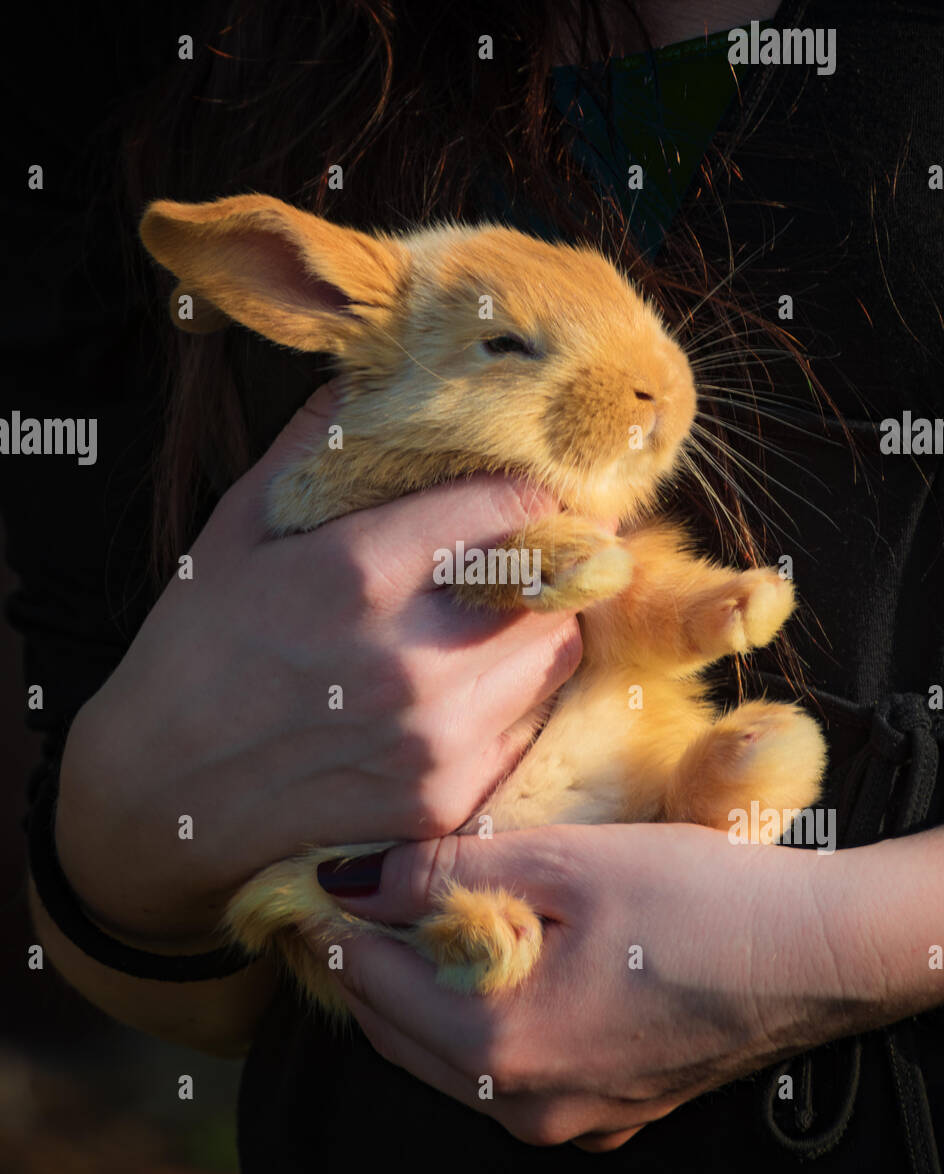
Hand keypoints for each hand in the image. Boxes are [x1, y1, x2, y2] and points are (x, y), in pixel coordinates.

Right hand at [55, 384, 581, 947]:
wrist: (157, 797)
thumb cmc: (194, 650)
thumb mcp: (238, 528)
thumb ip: (319, 446)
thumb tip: (374, 372)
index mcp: (358, 574)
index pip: (515, 507)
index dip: (536, 489)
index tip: (536, 488)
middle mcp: (412, 660)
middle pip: (556, 583)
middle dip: (547, 557)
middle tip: (520, 552)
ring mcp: (437, 740)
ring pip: (556, 656)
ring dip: (536, 626)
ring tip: (485, 618)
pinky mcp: (446, 800)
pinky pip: (529, 725)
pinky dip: (512, 696)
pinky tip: (460, 687)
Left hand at [311, 822, 920, 1151]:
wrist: (814, 956)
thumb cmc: (697, 901)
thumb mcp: (563, 863)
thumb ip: (446, 873)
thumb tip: (349, 879)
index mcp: (499, 1044)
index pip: (369, 986)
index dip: (331, 927)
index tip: (307, 881)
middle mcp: (523, 1103)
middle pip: (397, 1033)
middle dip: (364, 965)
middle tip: (352, 894)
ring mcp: (565, 1118)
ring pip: (447, 1058)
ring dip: (415, 993)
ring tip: (411, 917)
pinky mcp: (602, 1112)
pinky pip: (504, 1073)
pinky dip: (473, 1019)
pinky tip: (490, 960)